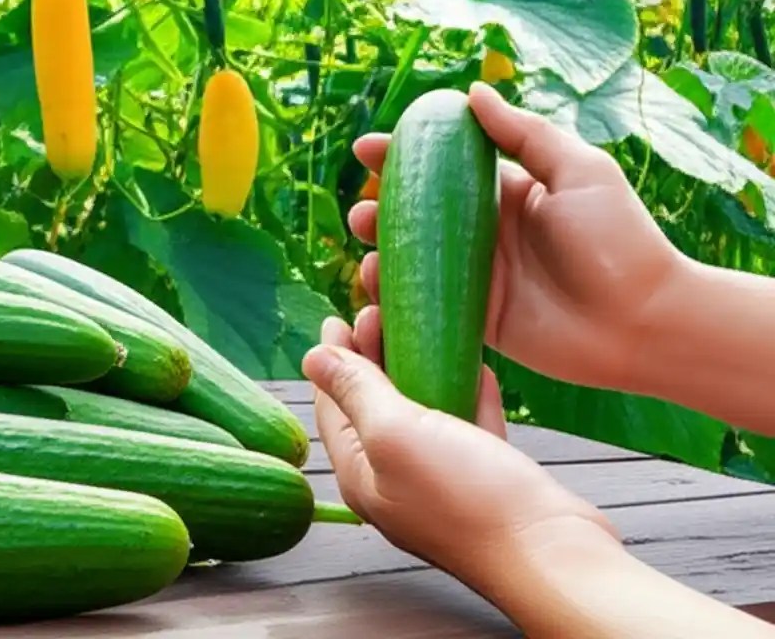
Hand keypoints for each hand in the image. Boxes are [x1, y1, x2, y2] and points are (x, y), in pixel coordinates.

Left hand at [304, 311, 617, 589]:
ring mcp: (442, 481)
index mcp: (360, 474)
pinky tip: (474, 364)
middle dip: (370, 357)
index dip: (333, 360)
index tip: (338, 317)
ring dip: (417, 370)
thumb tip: (312, 357)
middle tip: (377, 311)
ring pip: (420, 414)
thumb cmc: (466, 496)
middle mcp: (394, 480)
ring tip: (420, 328)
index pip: (331, 407)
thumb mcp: (395, 433)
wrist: (551, 552)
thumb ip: (355, 392)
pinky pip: (468, 426)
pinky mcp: (486, 478)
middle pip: (372, 407)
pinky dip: (466, 394)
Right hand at [349, 82, 684, 388]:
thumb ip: (524, 134)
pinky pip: (425, 305)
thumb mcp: (578, 171)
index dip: (402, 156)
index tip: (366, 149)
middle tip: (363, 210)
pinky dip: (394, 297)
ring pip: (414, 261)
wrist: (641, 322)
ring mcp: (480, 278)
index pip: (446, 168)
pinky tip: (376, 287)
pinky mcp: (476, 319)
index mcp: (510, 193)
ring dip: (381, 252)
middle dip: (381, 209)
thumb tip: (474, 93)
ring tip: (367, 248)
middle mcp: (489, 233)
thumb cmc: (619, 241)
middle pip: (419, 216)